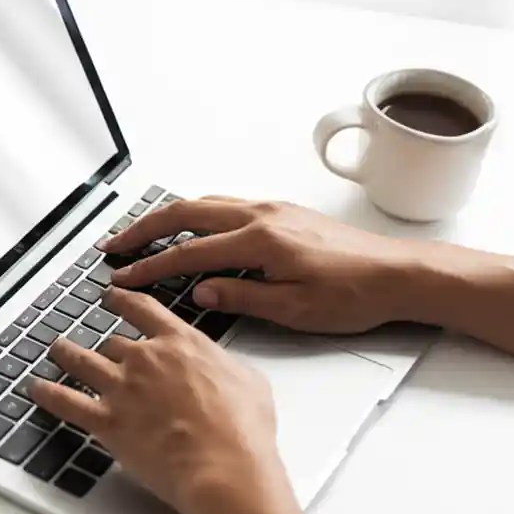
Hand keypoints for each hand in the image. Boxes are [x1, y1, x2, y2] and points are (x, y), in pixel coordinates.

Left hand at [29, 288, 281, 513]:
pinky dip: (47, 394)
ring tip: (56, 349)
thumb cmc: (243, 430)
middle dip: (104, 345)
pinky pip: (65, 402)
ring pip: (81, 360)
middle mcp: (146, 358)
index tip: (113, 296)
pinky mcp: (106, 421)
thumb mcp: (250, 382)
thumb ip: (226, 365)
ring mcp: (122, 388)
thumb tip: (223, 367)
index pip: (143, 309)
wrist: (224, 465)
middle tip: (96, 344)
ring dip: (65, 354)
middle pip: (113, 341)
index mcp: (181, 343)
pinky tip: (36, 389)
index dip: (123, 300)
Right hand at [103, 197, 424, 333]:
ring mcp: (273, 209)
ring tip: (142, 235)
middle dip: (145, 228)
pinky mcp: (284, 212)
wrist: (399, 274)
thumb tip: (201, 291)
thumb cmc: (354, 295)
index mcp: (261, 240)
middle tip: (114, 245)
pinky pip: (228, 205)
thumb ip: (242, 297)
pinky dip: (198, 214)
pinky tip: (191, 229)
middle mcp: (262, 215)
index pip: (190, 252)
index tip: (123, 276)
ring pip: (206, 203)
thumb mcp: (294, 310)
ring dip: (169, 217)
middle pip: (187, 212)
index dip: (151, 266)